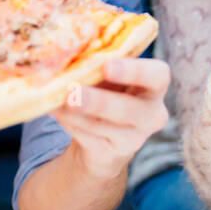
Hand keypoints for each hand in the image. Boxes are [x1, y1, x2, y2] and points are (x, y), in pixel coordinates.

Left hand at [50, 57, 170, 178]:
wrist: (107, 138)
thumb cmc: (110, 92)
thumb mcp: (109, 75)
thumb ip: (97, 63)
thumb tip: (65, 53)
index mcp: (155, 86)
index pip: (158, 76)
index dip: (134, 71)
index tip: (107, 66)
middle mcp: (152, 114)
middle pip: (130, 109)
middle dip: (99, 102)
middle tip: (73, 93)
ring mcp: (134, 138)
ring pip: (100, 125)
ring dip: (73, 112)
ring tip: (52, 100)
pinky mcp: (113, 155)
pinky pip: (87, 138)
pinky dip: (68, 123)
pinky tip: (53, 110)